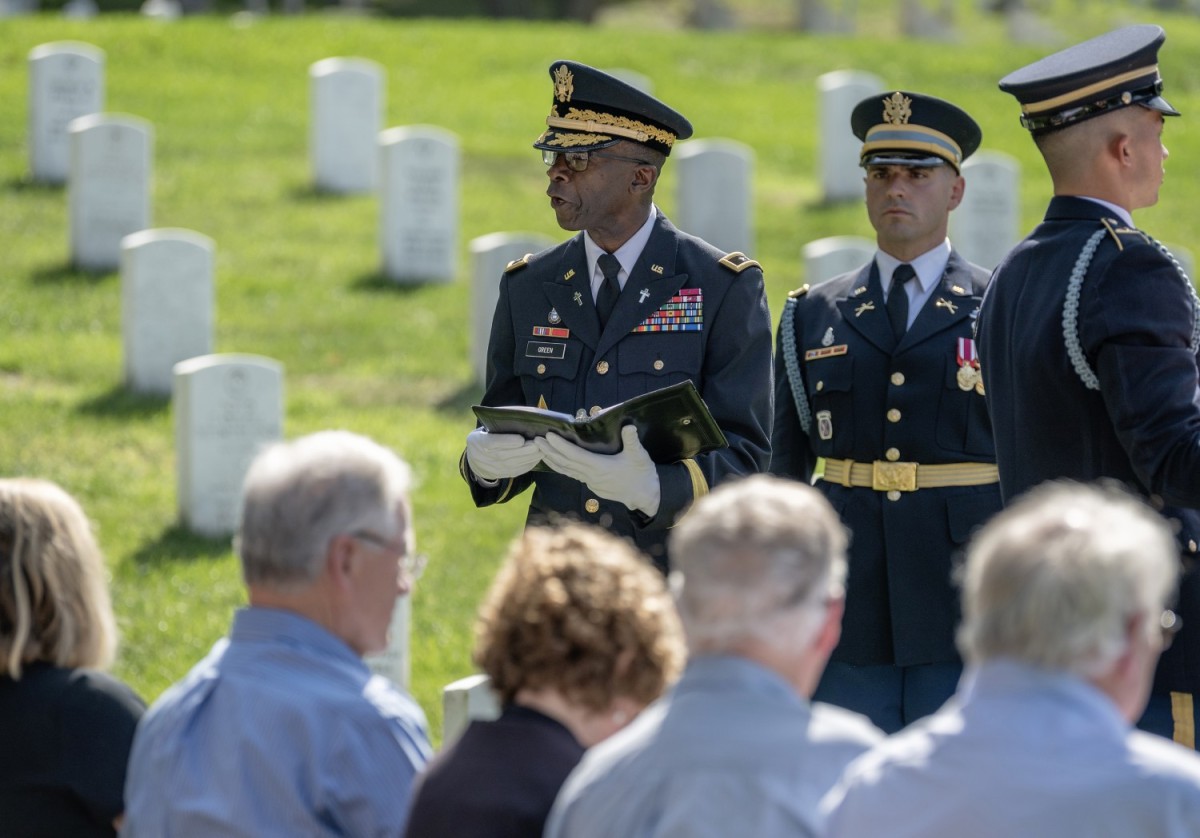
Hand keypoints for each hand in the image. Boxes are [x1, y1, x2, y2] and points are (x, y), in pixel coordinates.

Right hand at [465, 428, 541, 481]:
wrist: (474, 457)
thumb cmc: (486, 435)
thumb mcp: (486, 427)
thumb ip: (500, 422)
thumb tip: (523, 415)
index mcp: (478, 441)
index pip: (492, 443)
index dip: (507, 441)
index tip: (521, 439)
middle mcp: (484, 457)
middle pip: (506, 455)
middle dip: (524, 450)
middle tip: (539, 444)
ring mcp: (492, 468)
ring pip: (513, 464)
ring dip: (530, 458)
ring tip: (542, 450)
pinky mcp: (501, 475)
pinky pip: (517, 471)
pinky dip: (529, 465)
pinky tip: (537, 457)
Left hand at [535, 424, 660, 516]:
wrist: (645, 496)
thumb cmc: (642, 474)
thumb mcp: (640, 456)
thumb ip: (632, 441)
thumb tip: (629, 427)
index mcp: (600, 467)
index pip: (575, 455)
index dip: (561, 446)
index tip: (549, 436)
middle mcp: (591, 476)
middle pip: (565, 463)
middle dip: (549, 451)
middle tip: (536, 440)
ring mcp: (590, 482)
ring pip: (566, 470)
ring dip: (552, 460)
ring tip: (539, 449)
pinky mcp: (592, 485)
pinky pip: (571, 475)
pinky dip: (560, 467)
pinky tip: (554, 462)